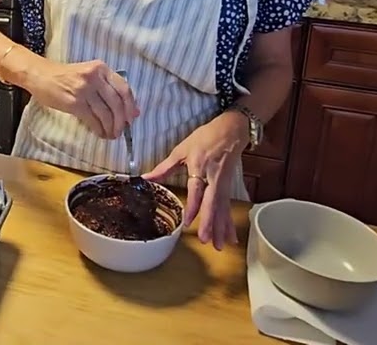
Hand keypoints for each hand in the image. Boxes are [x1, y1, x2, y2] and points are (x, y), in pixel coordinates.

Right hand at [26, 60, 137, 138]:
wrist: (40, 75)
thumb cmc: (65, 76)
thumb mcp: (88, 73)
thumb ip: (107, 87)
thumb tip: (128, 109)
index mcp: (101, 68)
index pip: (124, 88)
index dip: (130, 106)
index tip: (132, 118)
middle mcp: (95, 77)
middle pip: (116, 103)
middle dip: (121, 121)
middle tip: (120, 130)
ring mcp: (84, 90)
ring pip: (105, 114)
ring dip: (110, 128)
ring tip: (111, 135)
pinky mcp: (74, 103)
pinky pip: (92, 120)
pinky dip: (99, 129)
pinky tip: (100, 133)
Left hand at [144, 111, 248, 249]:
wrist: (231, 130)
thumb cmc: (205, 138)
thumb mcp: (182, 149)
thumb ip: (164, 167)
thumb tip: (145, 178)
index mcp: (199, 166)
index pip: (196, 190)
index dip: (193, 206)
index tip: (187, 222)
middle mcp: (213, 177)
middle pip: (213, 203)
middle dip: (210, 222)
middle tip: (206, 240)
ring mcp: (223, 184)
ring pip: (222, 208)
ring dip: (220, 228)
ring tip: (218, 246)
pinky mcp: (228, 188)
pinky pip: (228, 208)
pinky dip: (229, 223)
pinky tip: (231, 238)